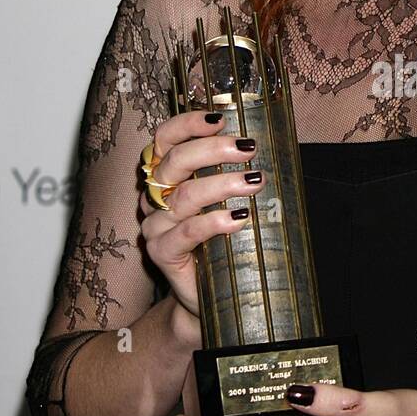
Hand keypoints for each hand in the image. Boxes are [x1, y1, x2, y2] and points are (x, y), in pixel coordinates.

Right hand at [138, 109, 263, 322]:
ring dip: (222, 184)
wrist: (209, 296)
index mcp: (165, 177)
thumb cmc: (221, 241)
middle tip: (248, 149)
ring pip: (184, 196)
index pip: (166, 140)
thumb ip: (232, 174)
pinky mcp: (161, 254)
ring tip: (254, 182)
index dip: (188, 125)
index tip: (220, 118)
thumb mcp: (225, 201)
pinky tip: (238, 218)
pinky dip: (213, 222)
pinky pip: (185, 232)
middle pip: (175, 163)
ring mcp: (155, 226)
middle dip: (213, 150)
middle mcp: (154, 197)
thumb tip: (262, 148)